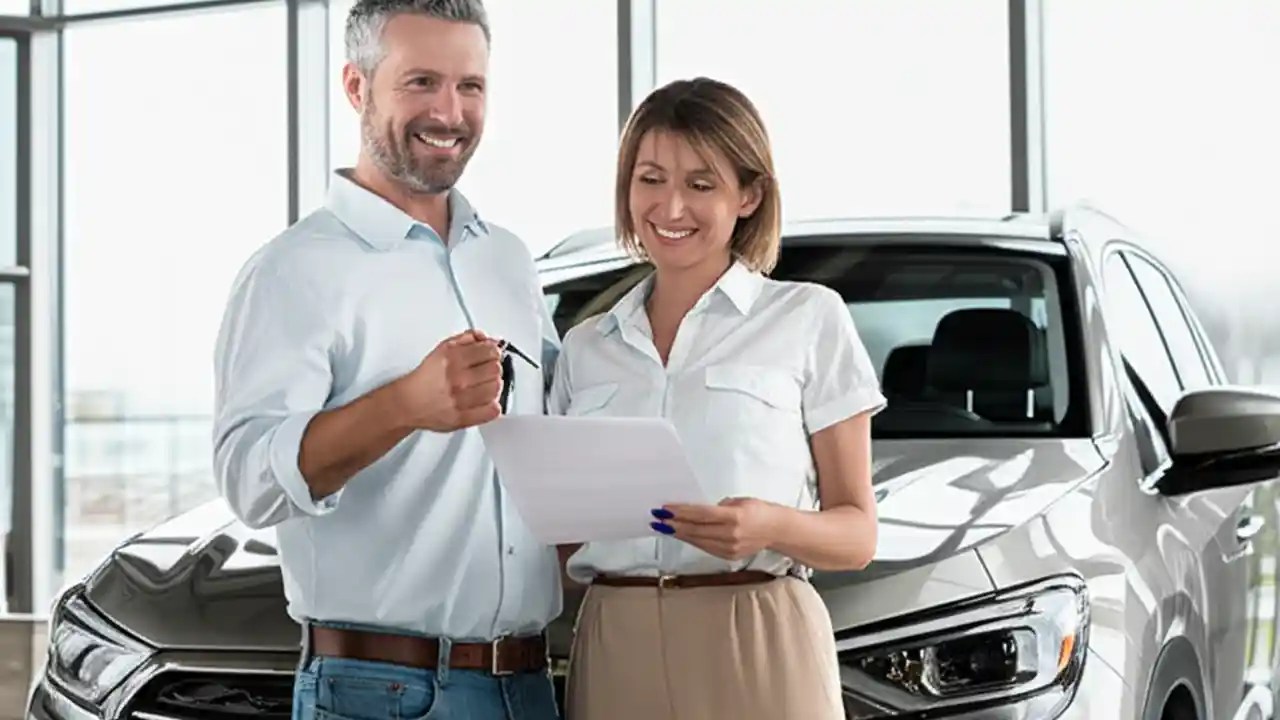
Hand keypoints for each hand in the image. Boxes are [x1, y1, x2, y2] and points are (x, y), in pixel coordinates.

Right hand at [395, 330, 502, 431]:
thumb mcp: (443, 350)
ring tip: (483, 385)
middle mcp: (457, 379)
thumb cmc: (425, 378)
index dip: (493, 352)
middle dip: (492, 368)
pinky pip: (492, 411)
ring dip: (493, 386)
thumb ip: (466, 340)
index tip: (490, 355)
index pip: (490, 351)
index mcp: (452, 359)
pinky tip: (484, 401)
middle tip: (485, 371)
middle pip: (495, 369)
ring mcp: (460, 400)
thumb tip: (484, 337)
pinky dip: (492, 406)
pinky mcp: (463, 418)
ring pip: (496, 389)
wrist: (408, 403)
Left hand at [651, 497, 784, 560]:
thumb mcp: (739, 501)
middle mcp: (731, 534)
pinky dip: (692, 540)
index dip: (681, 512)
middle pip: (696, 530)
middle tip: (657, 519)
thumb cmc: (759, 510)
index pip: (701, 515)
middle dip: (674, 524)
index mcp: (734, 517)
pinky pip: (705, 547)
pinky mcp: (728, 556)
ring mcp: (729, 548)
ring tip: (664, 527)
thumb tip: (697, 511)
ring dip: (679, 534)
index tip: (665, 509)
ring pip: (698, 541)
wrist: (777, 530)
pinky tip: (681, 534)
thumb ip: (719, 506)